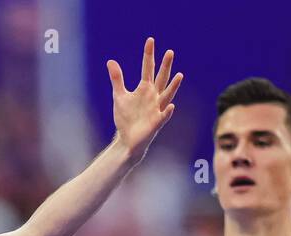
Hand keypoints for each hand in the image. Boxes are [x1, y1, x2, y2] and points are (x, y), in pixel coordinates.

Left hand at [108, 38, 182, 161]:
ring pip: (167, 96)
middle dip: (165, 66)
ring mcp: (156, 109)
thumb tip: (110, 61)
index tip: (150, 41)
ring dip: (173, 87)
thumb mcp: (119, 96)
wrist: (127, 140)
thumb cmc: (126, 118)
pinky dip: (167, 112)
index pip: (147, 68)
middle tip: (170, 52)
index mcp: (145, 89)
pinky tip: (171, 107)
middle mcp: (153, 97)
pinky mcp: (156, 123)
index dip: (148, 55)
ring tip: (179, 76)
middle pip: (161, 79)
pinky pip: (163, 117)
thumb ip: (117, 79)